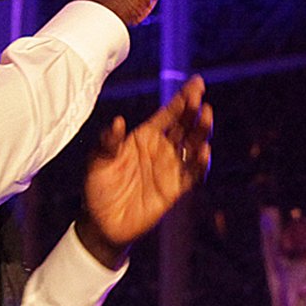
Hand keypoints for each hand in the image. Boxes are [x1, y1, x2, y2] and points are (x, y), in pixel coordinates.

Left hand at [77, 76, 211, 266]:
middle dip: (193, 110)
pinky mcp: (175, 189)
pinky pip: (192, 174)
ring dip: (201, 131)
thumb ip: (109, 142)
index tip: (196, 83)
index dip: (183, 98)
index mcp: (145, 136)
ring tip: (206, 116)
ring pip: (192, 145)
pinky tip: (204, 151)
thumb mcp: (98, 160)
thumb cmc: (98, 186)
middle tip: (199, 98)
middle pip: (184, 125)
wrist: (101, 222)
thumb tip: (117, 122)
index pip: (169, 113)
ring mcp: (170, 168)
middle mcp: (162, 149)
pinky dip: (200, 163)